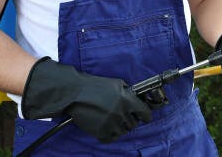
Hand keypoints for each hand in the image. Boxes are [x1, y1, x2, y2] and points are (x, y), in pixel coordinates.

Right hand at [21, 57, 151, 141]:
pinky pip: (111, 138)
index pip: (145, 113)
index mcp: (127, 100)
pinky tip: (106, 125)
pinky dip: (110, 133)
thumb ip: (128, 92)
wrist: (75, 93)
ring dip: (120, 126)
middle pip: (134, 123)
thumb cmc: (95, 85)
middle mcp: (121, 113)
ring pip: (123, 131)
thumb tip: (136, 99)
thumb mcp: (116, 83)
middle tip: (123, 114)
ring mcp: (111, 124)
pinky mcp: (100, 132)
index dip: (146, 115)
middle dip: (130, 119)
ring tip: (112, 118)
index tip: (145, 117)